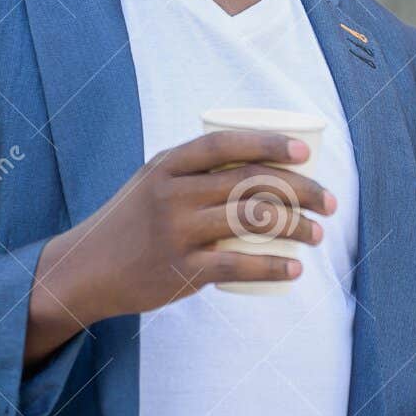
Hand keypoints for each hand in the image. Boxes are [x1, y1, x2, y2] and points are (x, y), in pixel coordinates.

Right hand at [23, 131, 336, 364]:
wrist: (86, 269)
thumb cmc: (132, 222)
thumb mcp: (153, 182)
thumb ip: (194, 170)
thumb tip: (258, 161)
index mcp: (168, 165)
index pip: (226, 145)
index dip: (270, 143)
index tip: (306, 152)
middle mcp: (172, 194)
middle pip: (251, 183)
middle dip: (301, 190)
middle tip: (329, 202)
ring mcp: (176, 233)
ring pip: (252, 221)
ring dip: (296, 227)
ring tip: (317, 235)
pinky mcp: (180, 271)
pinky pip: (238, 265)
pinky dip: (273, 267)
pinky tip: (295, 269)